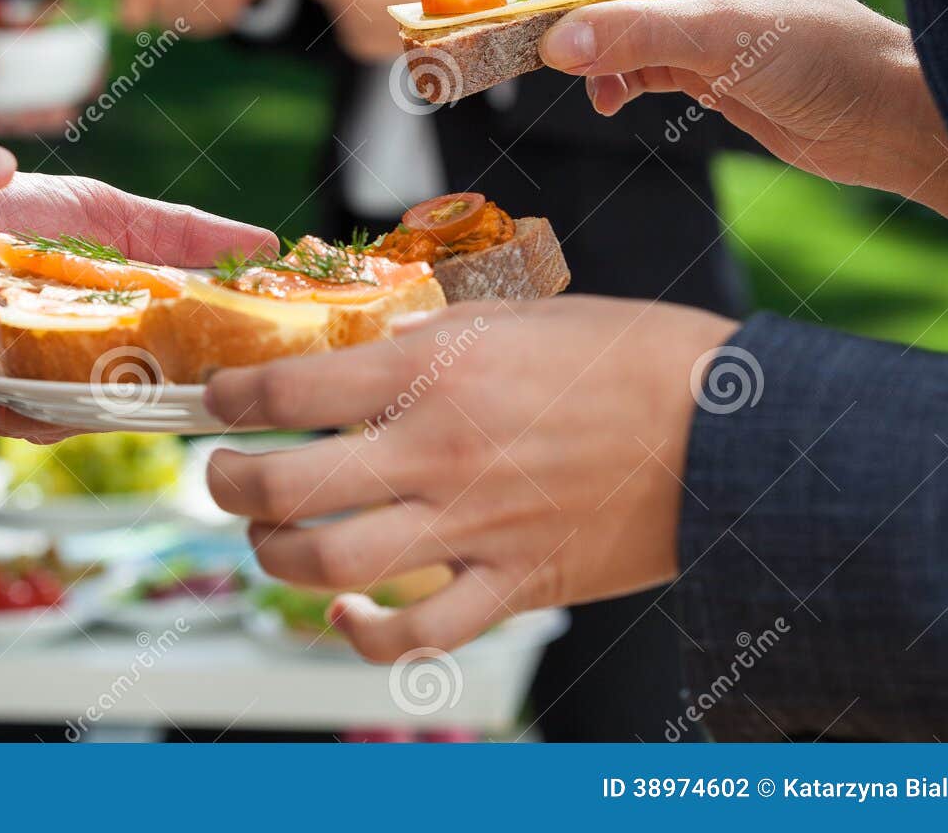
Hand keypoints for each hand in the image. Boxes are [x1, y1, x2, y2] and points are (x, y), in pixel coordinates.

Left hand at [0, 172, 275, 437]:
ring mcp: (44, 380)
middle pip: (158, 385)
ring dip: (126, 394)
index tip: (283, 337)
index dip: (235, 341)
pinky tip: (66, 380)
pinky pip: (37, 419)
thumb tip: (261, 242)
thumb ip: (173, 228)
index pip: (192, 336)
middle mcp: (89, 354)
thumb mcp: (95, 208)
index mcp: (121, 309)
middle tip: (231, 369)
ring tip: (148, 370)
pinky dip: (53, 403)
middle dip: (194, 380)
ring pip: (106, 409)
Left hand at [203, 297, 737, 661]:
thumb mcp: (517, 313)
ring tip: (271, 536)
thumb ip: (430, 333)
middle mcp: (438, 450)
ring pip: (332, 565)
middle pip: (285, 489)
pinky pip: (417, 635)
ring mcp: (473, 525)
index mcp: (433, 369)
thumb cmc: (628, 355)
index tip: (218, 398)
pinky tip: (343, 610)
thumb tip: (364, 344)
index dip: (230, 396)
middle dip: (229, 485)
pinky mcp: (513, 582)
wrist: (729, 428)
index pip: (288, 389)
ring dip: (277, 557)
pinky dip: (363, 633)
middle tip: (223, 475)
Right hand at [501, 0, 947, 238]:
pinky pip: (633, 61)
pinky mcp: (700, 56)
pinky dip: (613, 80)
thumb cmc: (819, 54)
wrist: (882, 114)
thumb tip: (554, 45)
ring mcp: (693, 11)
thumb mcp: (720, 39)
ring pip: (608, 27)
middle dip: (553, 17)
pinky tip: (608, 100)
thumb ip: (634, 38)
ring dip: (585, 56)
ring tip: (571, 85)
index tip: (487, 9)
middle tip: (506, 51)